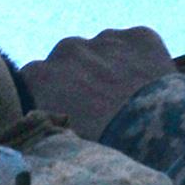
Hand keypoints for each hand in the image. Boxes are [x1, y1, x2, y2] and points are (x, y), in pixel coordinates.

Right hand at [21, 26, 175, 136]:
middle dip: (76, 78)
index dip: (47, 97)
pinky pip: (134, 44)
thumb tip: (43, 125)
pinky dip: (138, 60)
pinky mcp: (140, 35)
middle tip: (95, 109)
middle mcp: (67, 49)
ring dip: (107, 67)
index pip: (31, 81)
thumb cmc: (98, 149)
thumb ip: (42, 123)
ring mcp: (105, 39)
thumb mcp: (54, 141)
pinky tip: (147, 85)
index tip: (59, 115)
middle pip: (67, 60)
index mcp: (38, 76)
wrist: (153, 132)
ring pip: (101, 50)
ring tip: (124, 99)